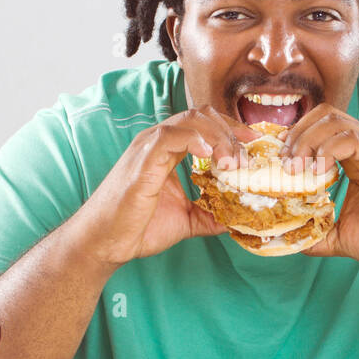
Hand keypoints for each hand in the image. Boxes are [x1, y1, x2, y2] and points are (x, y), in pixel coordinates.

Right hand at [75, 106, 260, 269]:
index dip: (232, 129)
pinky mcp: (142, 161)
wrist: (105, 243)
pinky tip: (209, 156)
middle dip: (231, 130)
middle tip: (248, 154)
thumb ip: (209, 214)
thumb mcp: (185, 220)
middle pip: (202, 115)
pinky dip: (195, 140)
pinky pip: (170, 136)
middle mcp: (158, 142)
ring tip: (232, 162)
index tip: (253, 145)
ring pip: (191, 121)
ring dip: (219, 137)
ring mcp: (148, 148)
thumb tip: (236, 219)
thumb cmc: (136, 228)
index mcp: (167, 150)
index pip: (205, 124)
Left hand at [281, 104, 358, 278]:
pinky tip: (318, 172)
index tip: (277, 163)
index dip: (293, 138)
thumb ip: (313, 232)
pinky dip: (328, 148)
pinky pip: (351, 137)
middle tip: (283, 164)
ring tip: (296, 168)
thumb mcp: (338, 235)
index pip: (317, 127)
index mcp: (352, 158)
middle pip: (322, 115)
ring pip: (332, 120)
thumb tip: (285, 238)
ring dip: (307, 140)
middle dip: (296, 134)